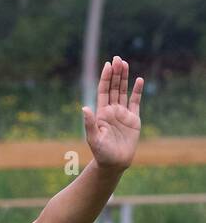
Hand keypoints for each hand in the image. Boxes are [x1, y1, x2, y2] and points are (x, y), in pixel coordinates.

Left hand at [82, 55, 143, 170]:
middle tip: (117, 59)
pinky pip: (135, 102)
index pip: (104, 91)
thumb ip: (89, 123)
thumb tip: (84, 108)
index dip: (105, 78)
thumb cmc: (101, 153)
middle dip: (115, 73)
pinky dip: (137, 91)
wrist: (114, 164)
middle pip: (114, 88)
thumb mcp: (93, 138)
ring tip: (125, 63)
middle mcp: (112, 110)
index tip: (108, 64)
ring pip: (124, 91)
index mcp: (101, 113)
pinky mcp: (133, 119)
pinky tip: (139, 80)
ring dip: (124, 78)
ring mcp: (123, 114)